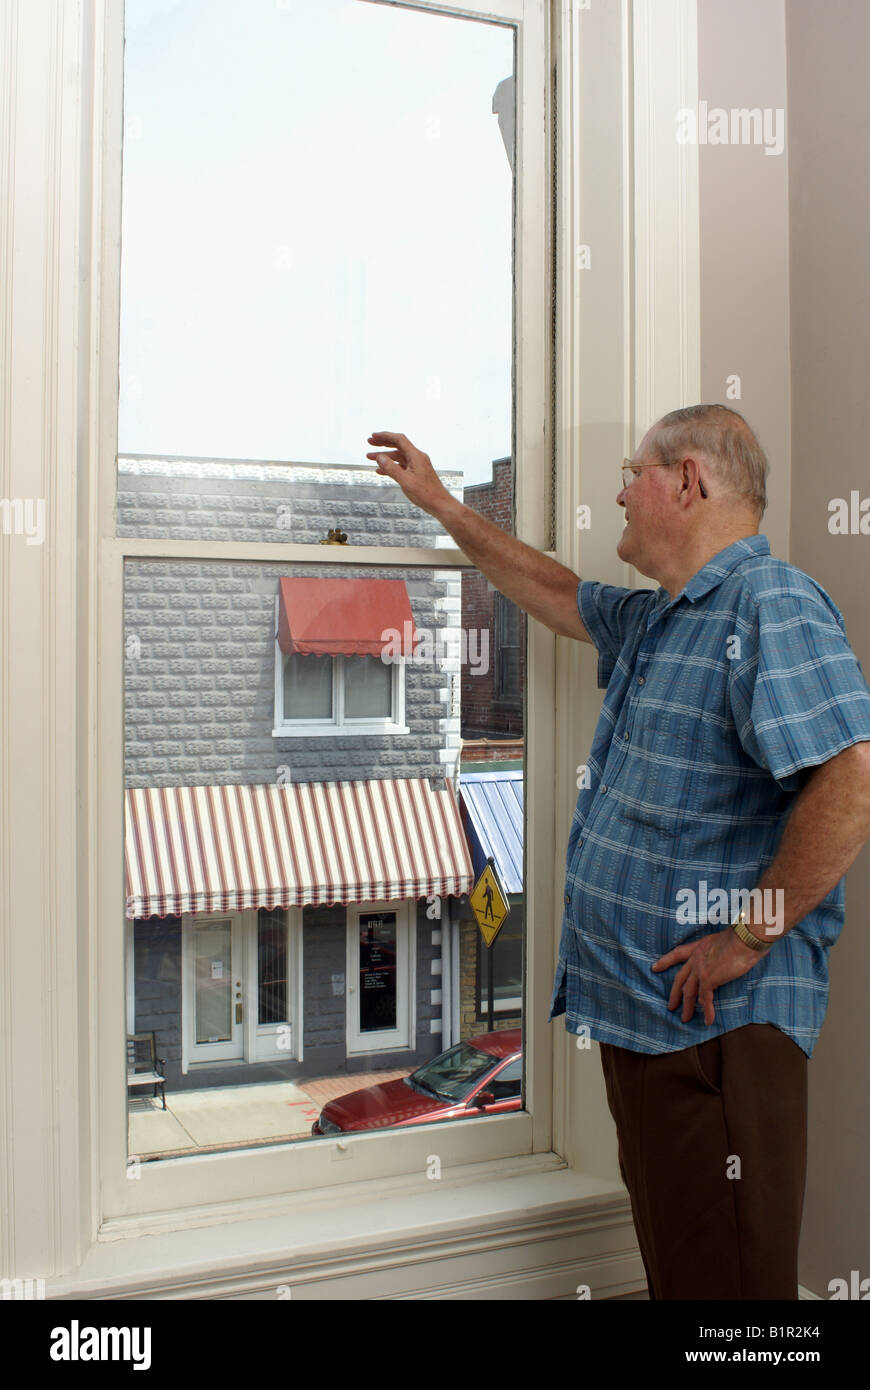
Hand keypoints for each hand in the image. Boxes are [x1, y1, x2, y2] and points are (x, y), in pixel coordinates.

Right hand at [366, 431, 450, 516]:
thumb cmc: (426, 494)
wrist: (439, 504)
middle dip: (383, 443)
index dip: (385, 436)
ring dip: (384, 457)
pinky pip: (401, 466)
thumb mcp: (405, 481)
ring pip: (398, 457)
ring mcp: (417, 465)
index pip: (399, 440)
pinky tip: (381, 470)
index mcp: (416, 456)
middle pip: (398, 445)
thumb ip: (391, 469)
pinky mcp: (416, 473)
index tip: (374, 436)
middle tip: (370, 442)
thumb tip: (380, 457)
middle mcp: (417, 458)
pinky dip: (391, 466)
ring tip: (370, 458)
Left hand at [651, 928, 765, 1025]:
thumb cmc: (742, 937)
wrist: (744, 939)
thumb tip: (729, 956)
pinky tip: (708, 1021)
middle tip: (670, 1006)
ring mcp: (700, 970)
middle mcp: (696, 959)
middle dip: (674, 994)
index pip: (677, 954)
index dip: (665, 961)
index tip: (655, 968)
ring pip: (688, 992)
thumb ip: (721, 949)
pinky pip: (705, 999)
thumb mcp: (725, 939)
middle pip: (680, 979)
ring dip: (687, 1007)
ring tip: (685, 1019)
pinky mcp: (709, 979)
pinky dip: (707, 1011)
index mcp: (698, 947)